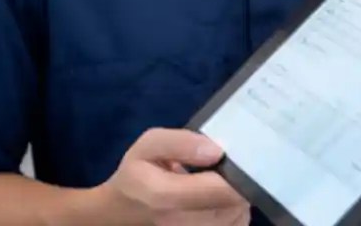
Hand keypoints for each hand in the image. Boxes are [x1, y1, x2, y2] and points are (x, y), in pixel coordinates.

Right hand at [99, 128, 250, 225]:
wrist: (122, 212)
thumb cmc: (137, 176)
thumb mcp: (148, 146)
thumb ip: (180, 142)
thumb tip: (217, 151)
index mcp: (163, 196)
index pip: (219, 190)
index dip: (236, 172)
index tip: (231, 158)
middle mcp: (179, 224)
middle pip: (232, 205)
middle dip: (237, 184)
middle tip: (225, 169)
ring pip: (237, 217)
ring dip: (236, 199)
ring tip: (219, 185)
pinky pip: (235, 225)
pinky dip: (233, 213)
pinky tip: (219, 202)